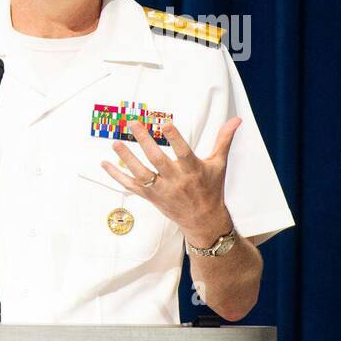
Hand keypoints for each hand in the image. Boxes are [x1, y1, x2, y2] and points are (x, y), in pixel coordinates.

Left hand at [100, 116, 240, 244]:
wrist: (203, 220)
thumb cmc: (211, 189)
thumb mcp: (219, 164)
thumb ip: (223, 140)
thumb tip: (235, 120)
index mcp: (193, 170)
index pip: (183, 152)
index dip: (174, 137)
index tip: (164, 122)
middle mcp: (176, 180)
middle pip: (157, 160)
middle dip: (144, 142)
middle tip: (133, 123)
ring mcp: (161, 190)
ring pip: (141, 174)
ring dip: (126, 158)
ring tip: (115, 142)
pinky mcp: (150, 197)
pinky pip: (130, 186)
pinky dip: (117, 176)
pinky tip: (105, 164)